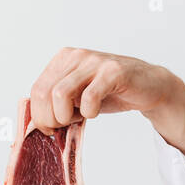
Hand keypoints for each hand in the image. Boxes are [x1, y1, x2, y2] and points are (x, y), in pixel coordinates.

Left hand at [28, 47, 178, 134]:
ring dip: (65, 115)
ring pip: (60, 94)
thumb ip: (56, 103)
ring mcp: (94, 62)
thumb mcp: (76, 97)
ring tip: (78, 118)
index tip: (50, 128)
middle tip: (63, 127)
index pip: (36, 90)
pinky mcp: (112, 71)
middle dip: (49, 119)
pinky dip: (89, 112)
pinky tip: (95, 112)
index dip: (38, 115)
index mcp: (62, 59)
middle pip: (43, 93)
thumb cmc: (109, 93)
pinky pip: (88, 97)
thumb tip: (37, 124)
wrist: (148, 86)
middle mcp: (76, 56)